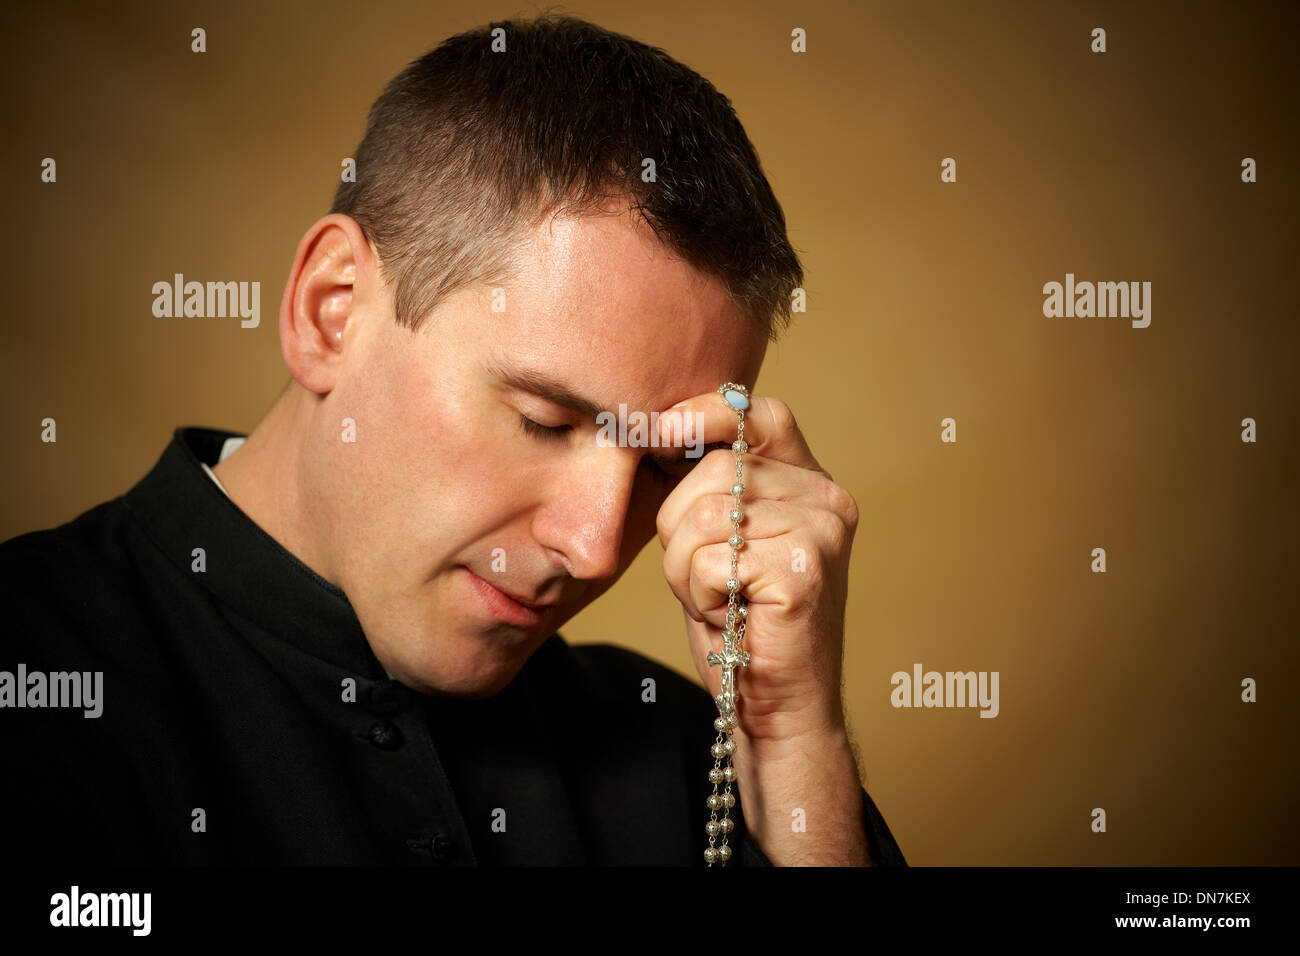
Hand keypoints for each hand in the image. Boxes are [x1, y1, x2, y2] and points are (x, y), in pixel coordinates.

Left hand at [655, 390, 858, 759]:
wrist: (779, 709)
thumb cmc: (741, 625)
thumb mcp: (722, 540)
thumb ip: (710, 486)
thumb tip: (661, 426)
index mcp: (810, 482)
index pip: (757, 413)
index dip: (704, 414)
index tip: (661, 434)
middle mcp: (827, 498)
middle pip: (716, 467)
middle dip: (679, 525)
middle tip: (703, 577)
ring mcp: (822, 531)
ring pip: (704, 515)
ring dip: (684, 568)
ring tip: (715, 600)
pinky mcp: (804, 570)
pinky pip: (710, 560)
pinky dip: (699, 596)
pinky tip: (727, 617)